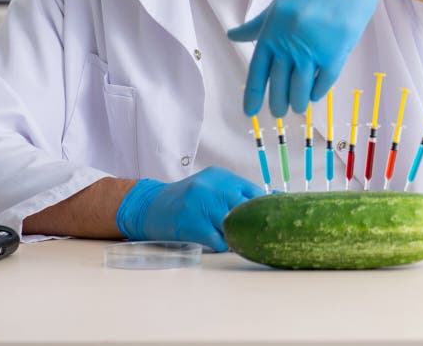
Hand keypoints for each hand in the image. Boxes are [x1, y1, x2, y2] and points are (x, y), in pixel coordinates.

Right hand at [115, 166, 264, 251]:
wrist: (151, 206)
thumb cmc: (187, 198)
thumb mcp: (211, 186)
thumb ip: (235, 192)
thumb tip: (271, 202)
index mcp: (221, 176)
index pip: (255, 192)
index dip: (266, 209)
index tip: (272, 220)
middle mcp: (214, 187)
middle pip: (248, 209)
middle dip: (255, 224)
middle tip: (258, 234)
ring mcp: (203, 205)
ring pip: (235, 226)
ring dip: (239, 237)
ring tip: (237, 239)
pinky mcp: (194, 224)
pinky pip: (220, 241)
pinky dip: (223, 246)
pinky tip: (218, 243)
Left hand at [227, 0, 402, 116]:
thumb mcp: (281, 2)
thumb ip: (259, 24)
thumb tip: (233, 36)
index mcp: (273, 27)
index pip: (258, 68)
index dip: (253, 93)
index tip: (250, 111)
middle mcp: (290, 39)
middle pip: (279, 83)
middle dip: (277, 102)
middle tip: (278, 112)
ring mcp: (313, 46)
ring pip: (301, 88)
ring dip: (298, 102)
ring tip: (297, 108)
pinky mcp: (337, 50)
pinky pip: (324, 81)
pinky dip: (318, 92)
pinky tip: (314, 95)